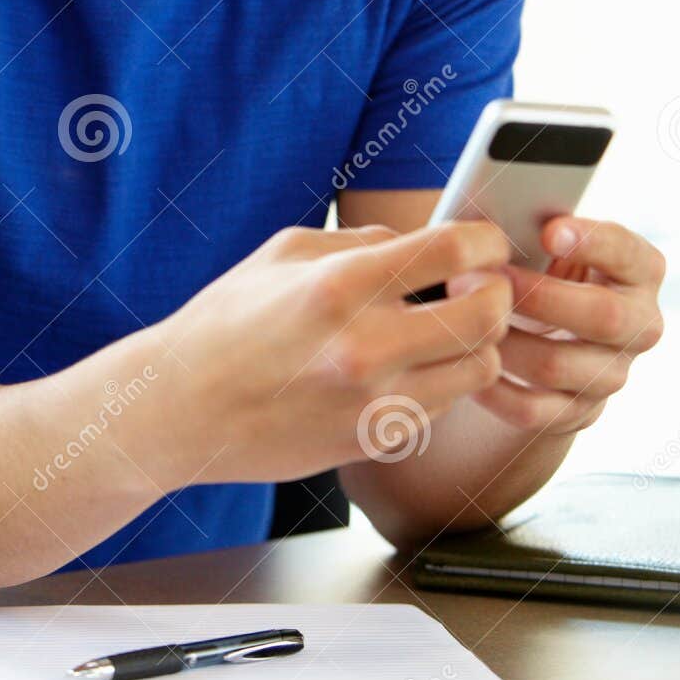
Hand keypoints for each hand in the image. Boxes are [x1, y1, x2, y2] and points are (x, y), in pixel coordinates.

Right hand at [156, 220, 514, 485]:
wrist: (182, 408)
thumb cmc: (228, 321)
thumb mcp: (286, 251)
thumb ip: (364, 241)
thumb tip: (427, 238)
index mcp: (342, 286)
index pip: (455, 251)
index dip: (486, 241)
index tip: (484, 243)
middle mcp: (366, 347)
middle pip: (488, 315)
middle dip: (497, 292)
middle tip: (480, 285)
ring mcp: (375, 403)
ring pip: (479, 368)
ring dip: (477, 342)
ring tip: (448, 327)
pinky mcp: (376, 442)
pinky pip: (442, 405)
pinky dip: (441, 381)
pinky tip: (411, 364)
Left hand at [451, 217, 666, 435]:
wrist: (547, 330)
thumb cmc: (542, 266)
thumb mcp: (551, 243)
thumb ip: (536, 227)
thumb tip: (489, 220)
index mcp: (640, 270)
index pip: (628, 252)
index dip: (592, 241)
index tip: (548, 232)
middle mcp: (640, 324)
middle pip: (602, 316)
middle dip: (539, 297)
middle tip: (487, 280)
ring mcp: (613, 373)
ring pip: (559, 366)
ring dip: (505, 343)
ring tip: (465, 321)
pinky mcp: (580, 412)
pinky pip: (535, 410)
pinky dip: (496, 391)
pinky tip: (468, 367)